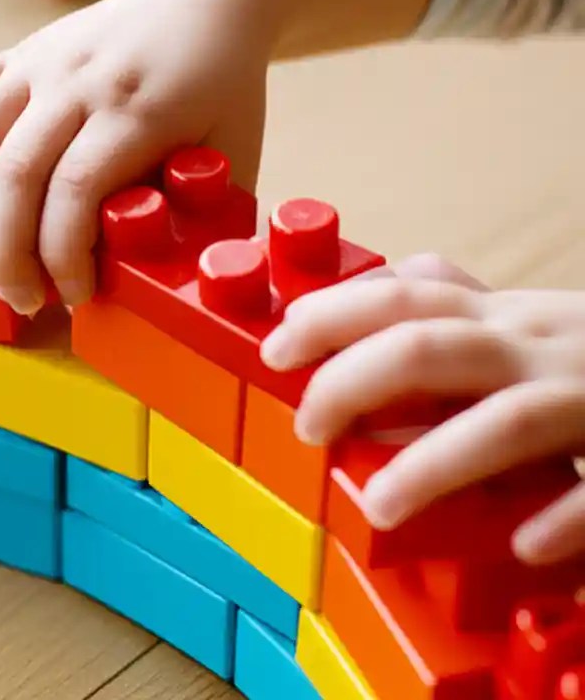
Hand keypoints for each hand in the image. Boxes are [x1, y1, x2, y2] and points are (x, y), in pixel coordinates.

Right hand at [0, 0, 282, 313]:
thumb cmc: (218, 80)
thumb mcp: (231, 146)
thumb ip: (195, 208)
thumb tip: (159, 279)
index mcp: (135, 111)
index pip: (78, 189)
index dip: (63, 252)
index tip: (72, 294)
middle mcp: (79, 86)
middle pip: (17, 170)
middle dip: (5, 248)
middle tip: (17, 297)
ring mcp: (41, 66)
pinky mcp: (18, 57)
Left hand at [261, 254, 584, 564]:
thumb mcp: (526, 320)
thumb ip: (458, 309)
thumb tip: (378, 285)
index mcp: (504, 320)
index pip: (401, 298)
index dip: (330, 317)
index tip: (275, 349)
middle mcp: (538, 348)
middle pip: (429, 349)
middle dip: (353, 383)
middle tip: (306, 427)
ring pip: (506, 423)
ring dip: (434, 464)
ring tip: (378, 505)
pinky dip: (567, 515)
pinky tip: (524, 545)